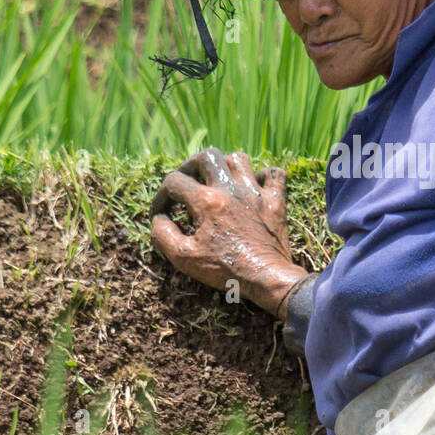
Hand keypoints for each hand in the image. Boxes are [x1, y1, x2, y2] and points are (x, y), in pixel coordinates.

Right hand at [150, 147, 308, 316]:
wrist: (266, 278)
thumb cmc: (224, 270)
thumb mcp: (184, 258)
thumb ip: (163, 235)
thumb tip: (158, 219)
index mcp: (207, 202)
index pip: (175, 182)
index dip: (162, 196)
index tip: (163, 211)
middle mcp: (231, 190)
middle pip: (207, 156)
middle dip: (191, 165)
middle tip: (188, 180)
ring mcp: (256, 193)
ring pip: (239, 159)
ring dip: (226, 166)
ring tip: (219, 180)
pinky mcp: (276, 201)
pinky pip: (275, 174)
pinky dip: (264, 175)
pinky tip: (255, 186)